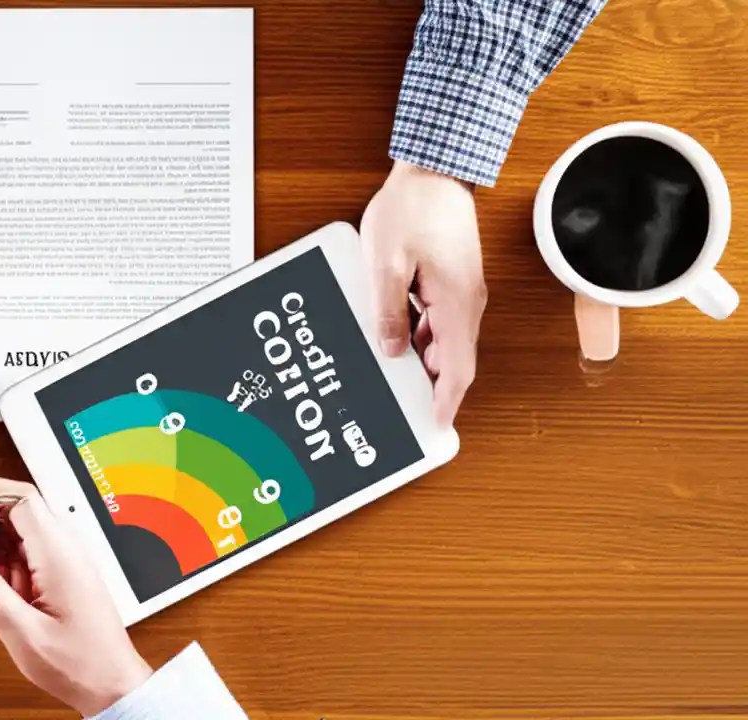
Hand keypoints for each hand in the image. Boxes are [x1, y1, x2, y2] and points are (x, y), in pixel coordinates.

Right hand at [0, 477, 151, 715]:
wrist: (112, 684)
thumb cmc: (82, 664)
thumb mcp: (26, 633)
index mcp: (58, 553)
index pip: (18, 498)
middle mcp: (62, 549)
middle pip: (8, 513)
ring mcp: (60, 562)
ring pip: (10, 536)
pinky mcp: (56, 576)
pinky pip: (18, 558)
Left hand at [360, 160, 486, 424]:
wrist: (435, 168)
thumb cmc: (412, 208)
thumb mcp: (385, 264)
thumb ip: (388, 312)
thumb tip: (392, 350)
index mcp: (457, 303)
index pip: (459, 368)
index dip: (447, 401)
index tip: (435, 426)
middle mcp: (467, 302)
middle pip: (453, 359)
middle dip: (431, 387)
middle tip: (402, 408)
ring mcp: (461, 291)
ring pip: (444, 341)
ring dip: (423, 360)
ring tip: (393, 378)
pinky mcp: (451, 280)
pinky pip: (438, 320)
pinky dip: (421, 336)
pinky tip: (395, 338)